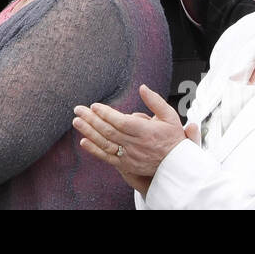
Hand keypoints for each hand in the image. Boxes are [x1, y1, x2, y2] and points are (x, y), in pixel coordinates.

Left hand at [73, 84, 188, 193]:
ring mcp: (130, 156)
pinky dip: (94, 150)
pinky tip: (83, 141)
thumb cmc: (173, 139)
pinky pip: (107, 157)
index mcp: (146, 131)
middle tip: (78, 110)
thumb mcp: (170, 116)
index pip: (121, 121)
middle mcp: (136, 145)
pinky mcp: (126, 165)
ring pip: (105, 143)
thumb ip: (155, 101)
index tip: (94, 106)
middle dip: (91, 119)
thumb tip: (142, 87)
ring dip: (89, 132)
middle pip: (109, 131)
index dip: (106, 114)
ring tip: (77, 121)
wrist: (177, 166)